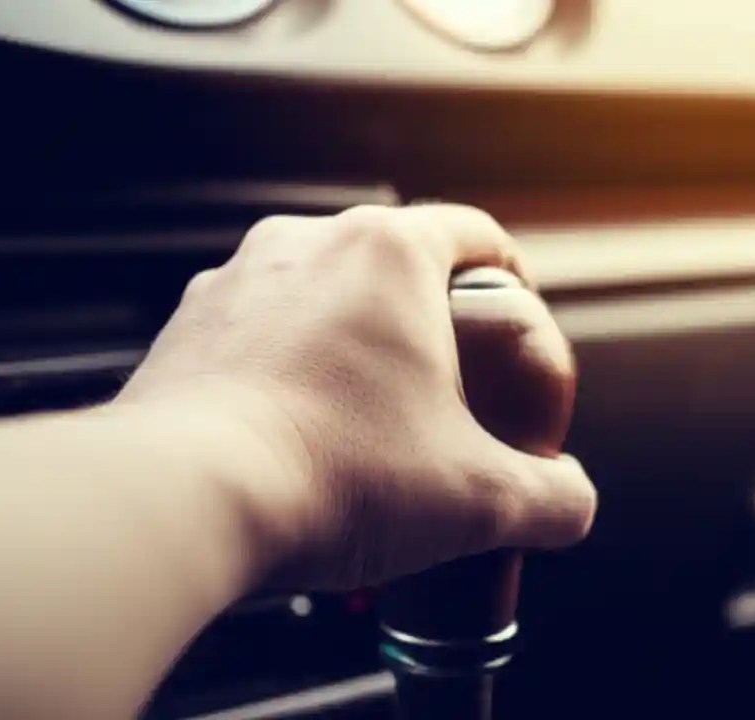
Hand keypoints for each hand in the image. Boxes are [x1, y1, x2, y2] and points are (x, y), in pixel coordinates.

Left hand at [115, 205, 596, 590]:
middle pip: (395, 268)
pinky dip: (286, 377)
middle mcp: (306, 245)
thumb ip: (551, 498)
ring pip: (319, 302)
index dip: (512, 278)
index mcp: (390, 255)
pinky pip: (257, 340)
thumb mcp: (478, 499)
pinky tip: (298, 443)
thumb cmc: (335, 476)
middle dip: (428, 327)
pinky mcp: (183, 332)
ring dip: (351, 351)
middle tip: (448, 393)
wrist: (183, 501)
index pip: (476, 234)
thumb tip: (571, 503)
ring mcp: (233, 283)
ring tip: (366, 428)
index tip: (516, 320)